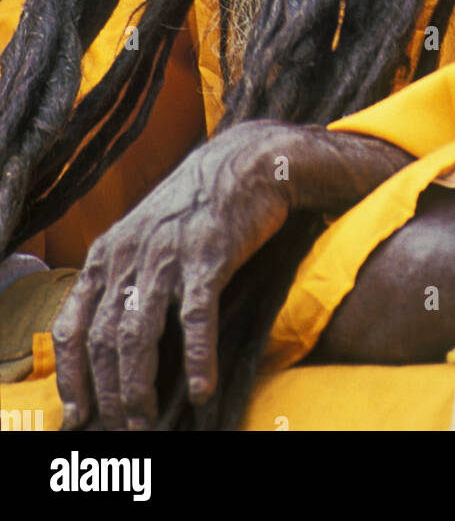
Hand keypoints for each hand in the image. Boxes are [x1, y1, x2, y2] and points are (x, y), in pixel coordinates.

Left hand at [53, 121, 296, 431]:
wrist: (245, 164)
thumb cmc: (195, 206)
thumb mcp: (144, 235)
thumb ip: (125, 278)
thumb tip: (113, 344)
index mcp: (107, 253)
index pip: (73, 325)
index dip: (70, 376)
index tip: (76, 414)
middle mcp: (129, 255)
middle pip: (103, 341)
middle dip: (109, 395)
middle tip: (123, 430)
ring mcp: (167, 256)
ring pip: (137, 336)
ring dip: (139, 388)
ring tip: (148, 422)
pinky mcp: (208, 257)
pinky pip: (195, 318)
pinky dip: (197, 359)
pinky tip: (202, 390)